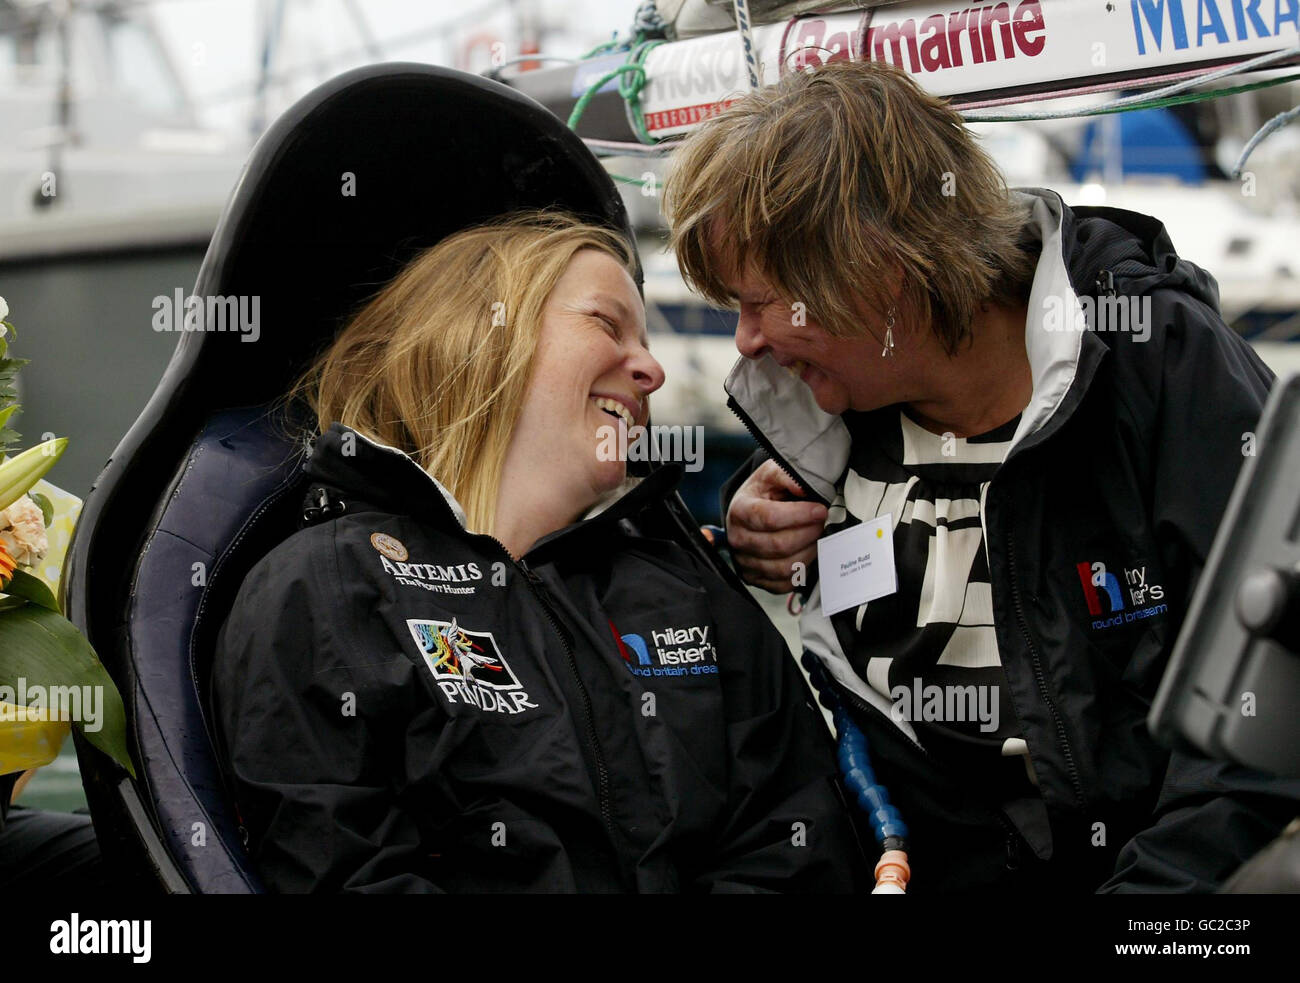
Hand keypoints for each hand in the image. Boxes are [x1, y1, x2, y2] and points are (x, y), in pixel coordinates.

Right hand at [725, 460, 826, 593]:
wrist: (752, 509)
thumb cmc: (764, 492)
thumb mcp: (772, 473)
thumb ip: (787, 476)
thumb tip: (803, 487)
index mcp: (739, 510)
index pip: (769, 518)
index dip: (799, 515)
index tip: (820, 510)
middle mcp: (737, 538)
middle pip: (779, 545)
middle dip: (809, 533)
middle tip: (823, 522)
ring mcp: (745, 562)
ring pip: (783, 567)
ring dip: (809, 552)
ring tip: (818, 537)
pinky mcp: (755, 579)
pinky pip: (783, 583)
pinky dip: (801, 571)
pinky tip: (808, 553)